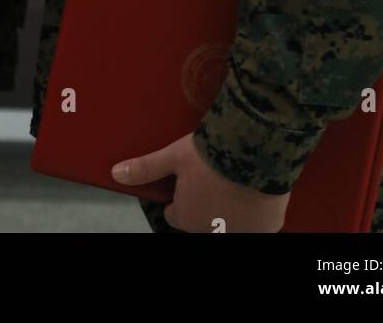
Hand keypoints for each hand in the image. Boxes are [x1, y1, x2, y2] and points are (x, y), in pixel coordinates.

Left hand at [111, 132, 289, 232]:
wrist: (254, 150)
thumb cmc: (209, 154)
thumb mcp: (174, 156)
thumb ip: (146, 168)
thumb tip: (115, 174)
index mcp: (186, 217)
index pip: (175, 213)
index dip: (180, 195)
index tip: (188, 179)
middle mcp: (211, 231)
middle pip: (202, 219)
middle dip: (205, 203)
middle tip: (213, 176)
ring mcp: (240, 232)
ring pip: (229, 222)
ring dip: (229, 209)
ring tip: (234, 180)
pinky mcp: (266, 228)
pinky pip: (257, 223)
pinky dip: (255, 211)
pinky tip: (254, 189)